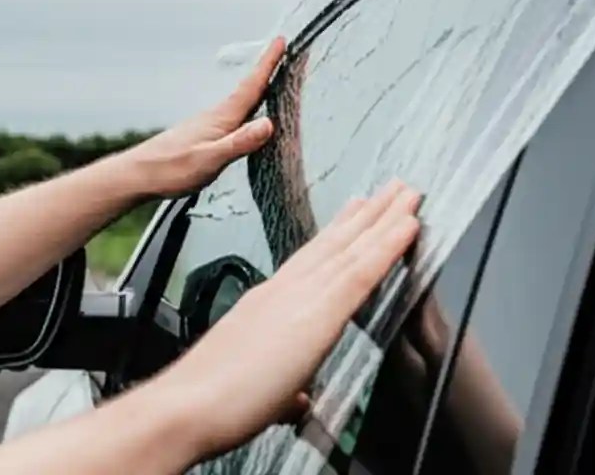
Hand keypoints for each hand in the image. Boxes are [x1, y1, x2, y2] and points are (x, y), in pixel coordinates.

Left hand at [126, 37, 285, 196]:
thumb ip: (239, 143)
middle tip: (282, 53)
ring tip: (270, 81)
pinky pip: (231, 116)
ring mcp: (207, 125)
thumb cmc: (171, 169)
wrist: (137, 175)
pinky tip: (243, 117)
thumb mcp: (209, 160)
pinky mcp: (201, 136)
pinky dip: (244, 108)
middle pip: (248, 89)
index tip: (281, 41)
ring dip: (256, 89)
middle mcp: (215, 117)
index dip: (267, 63)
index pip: (251, 87)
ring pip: (239, 103)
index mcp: (221, 119)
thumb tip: (268, 124)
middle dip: (266, 71)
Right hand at [148, 181, 421, 460]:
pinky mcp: (318, 315)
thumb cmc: (208, 402)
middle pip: (335, 245)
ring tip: (409, 192)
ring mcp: (300, 298)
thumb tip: (294, 399)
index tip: (356, 209)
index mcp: (267, 305)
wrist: (185, 407)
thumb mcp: (256, 390)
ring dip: (386, 219)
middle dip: (367, 215)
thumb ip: (283, 390)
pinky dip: (388, 246)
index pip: (311, 261)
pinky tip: (409, 226)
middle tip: (392, 188)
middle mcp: (283, 292)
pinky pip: (362, 272)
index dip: (338, 233)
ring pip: (353, 249)